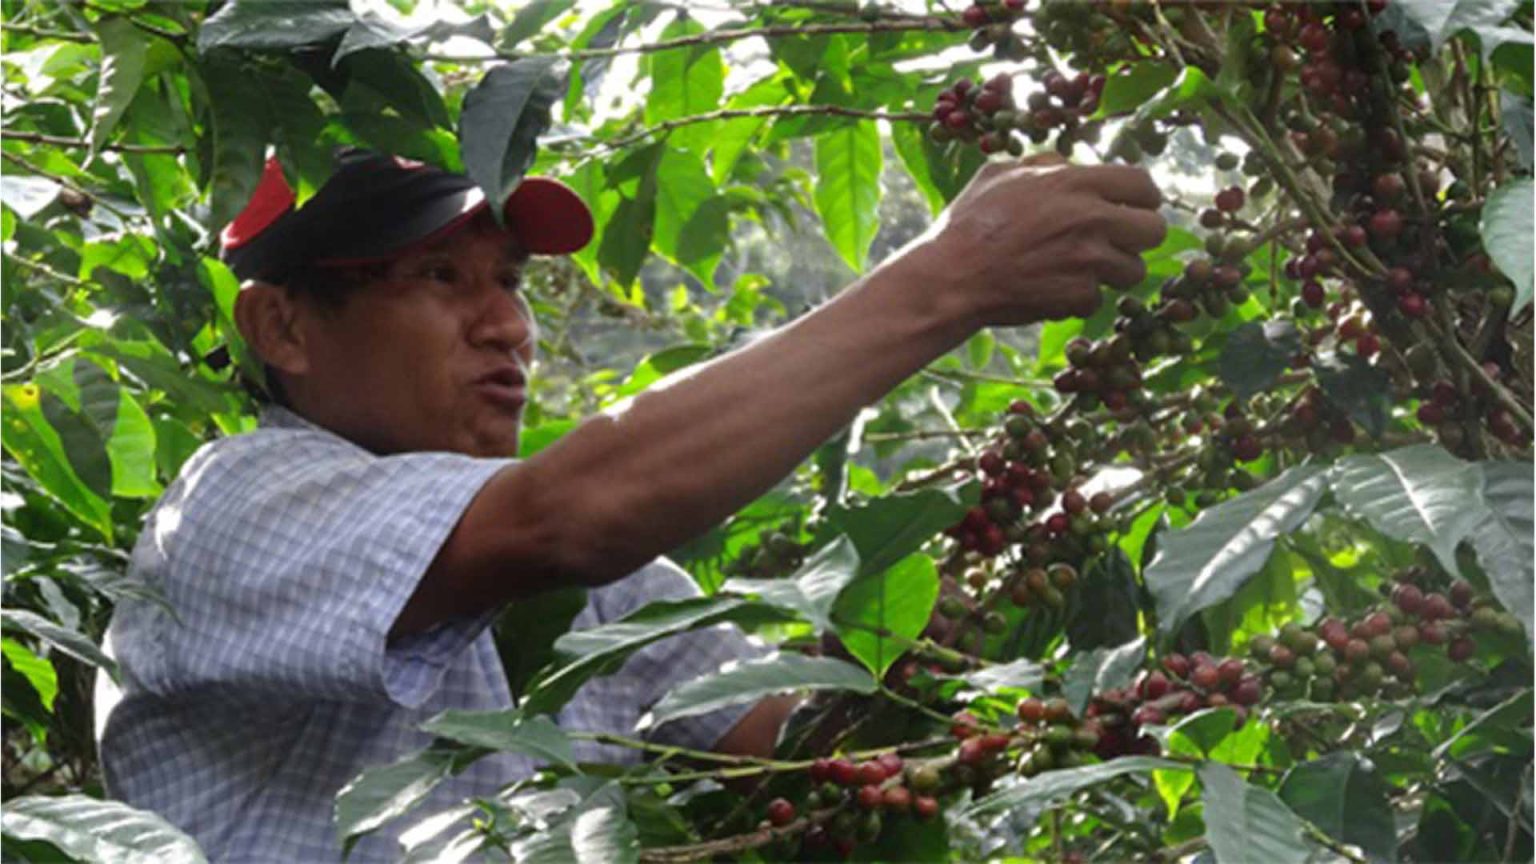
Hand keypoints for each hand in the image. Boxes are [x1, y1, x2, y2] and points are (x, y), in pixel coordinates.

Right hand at [900, 154, 1166, 326]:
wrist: (951, 277)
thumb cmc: (969, 223)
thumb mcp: (999, 175)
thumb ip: (1042, 166)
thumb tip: (1066, 165)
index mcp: (1075, 183)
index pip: (1143, 184)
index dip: (1141, 198)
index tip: (1131, 207)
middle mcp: (1090, 219)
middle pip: (1154, 230)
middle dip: (1137, 237)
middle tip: (1115, 242)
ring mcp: (1087, 261)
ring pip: (1133, 271)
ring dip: (1111, 272)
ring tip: (1081, 269)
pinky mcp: (1077, 297)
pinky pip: (1098, 299)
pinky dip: (1079, 298)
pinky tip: (1053, 289)